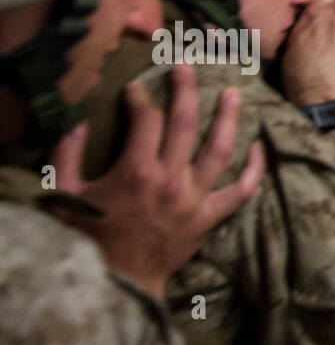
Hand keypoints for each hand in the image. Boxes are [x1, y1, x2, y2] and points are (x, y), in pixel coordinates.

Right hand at [48, 61, 265, 297]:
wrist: (120, 280)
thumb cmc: (90, 235)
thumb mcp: (65, 193)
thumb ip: (66, 155)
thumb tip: (77, 123)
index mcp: (136, 171)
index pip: (147, 120)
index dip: (141, 98)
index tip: (135, 90)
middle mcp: (172, 180)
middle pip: (185, 122)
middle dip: (186, 88)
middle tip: (187, 65)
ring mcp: (195, 199)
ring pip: (220, 150)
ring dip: (228, 119)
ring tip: (235, 94)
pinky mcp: (210, 218)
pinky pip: (241, 192)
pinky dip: (254, 170)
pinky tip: (259, 148)